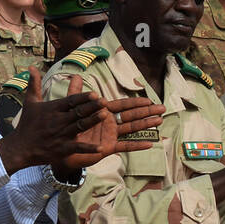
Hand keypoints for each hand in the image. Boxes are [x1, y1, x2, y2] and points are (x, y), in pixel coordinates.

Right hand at [0, 65, 118, 173]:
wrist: (21, 147)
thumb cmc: (27, 123)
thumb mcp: (30, 102)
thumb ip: (34, 84)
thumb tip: (31, 66)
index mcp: (52, 109)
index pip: (70, 101)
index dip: (82, 97)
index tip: (94, 93)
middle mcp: (58, 121)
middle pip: (78, 112)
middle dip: (91, 107)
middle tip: (105, 101)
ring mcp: (61, 135)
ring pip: (80, 126)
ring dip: (92, 121)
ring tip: (104, 115)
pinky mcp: (63, 149)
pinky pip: (78, 148)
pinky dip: (89, 148)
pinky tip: (101, 148)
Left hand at [50, 73, 165, 176]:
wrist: (62, 146)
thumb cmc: (69, 127)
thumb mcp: (72, 108)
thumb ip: (75, 93)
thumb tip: (76, 76)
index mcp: (103, 112)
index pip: (123, 105)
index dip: (136, 102)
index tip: (149, 99)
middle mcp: (110, 123)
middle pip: (132, 115)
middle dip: (147, 111)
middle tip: (162, 108)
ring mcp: (111, 135)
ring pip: (132, 129)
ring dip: (146, 125)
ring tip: (159, 121)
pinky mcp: (109, 147)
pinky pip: (125, 146)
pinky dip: (137, 145)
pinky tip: (149, 144)